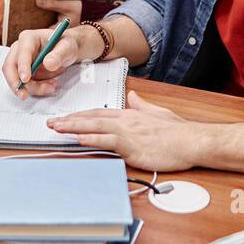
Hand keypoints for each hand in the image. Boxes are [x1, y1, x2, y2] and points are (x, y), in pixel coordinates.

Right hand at [1, 15, 95, 98]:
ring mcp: (20, 61)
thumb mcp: (67, 47)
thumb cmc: (66, 45)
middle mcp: (20, 49)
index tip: (26, 79)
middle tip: (24, 95)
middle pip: (9, 67)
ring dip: (30, 88)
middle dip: (15, 82)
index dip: (22, 66)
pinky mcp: (23, 73)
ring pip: (15, 78)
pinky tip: (48, 87)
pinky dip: (34, 89)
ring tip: (50, 87)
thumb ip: (59, 54)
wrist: (67, 51)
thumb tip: (48, 64)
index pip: (21, 52)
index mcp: (29, 38)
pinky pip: (23, 84)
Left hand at [48, 91, 197, 171]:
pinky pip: (106, 142)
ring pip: (94, 128)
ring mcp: (127, 133)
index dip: (81, 115)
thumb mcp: (157, 112)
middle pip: (92, 118)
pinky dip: (90, 140)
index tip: (67, 117)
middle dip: (70, 120)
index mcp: (131, 114)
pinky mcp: (131, 147)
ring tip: (56, 129)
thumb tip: (132, 96)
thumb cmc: (178, 131)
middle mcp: (126, 121)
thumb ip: (142, 105)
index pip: (100, 113)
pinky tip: (78, 139)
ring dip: (73, 128)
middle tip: (52, 122)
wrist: (191, 141)